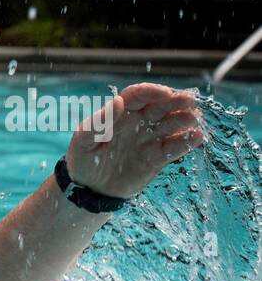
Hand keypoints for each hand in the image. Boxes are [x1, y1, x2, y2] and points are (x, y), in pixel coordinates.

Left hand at [65, 83, 205, 198]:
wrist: (90, 188)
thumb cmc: (83, 159)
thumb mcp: (83, 141)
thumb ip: (100, 123)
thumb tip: (120, 101)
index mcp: (120, 113)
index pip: (138, 96)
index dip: (152, 91)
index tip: (165, 93)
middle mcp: (139, 122)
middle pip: (161, 107)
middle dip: (176, 102)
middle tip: (190, 101)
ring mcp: (150, 139)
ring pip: (172, 125)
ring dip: (184, 120)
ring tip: (194, 118)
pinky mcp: (157, 158)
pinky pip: (174, 148)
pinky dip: (186, 142)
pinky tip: (197, 137)